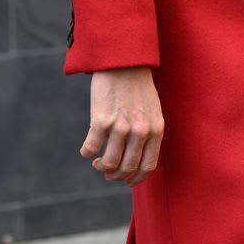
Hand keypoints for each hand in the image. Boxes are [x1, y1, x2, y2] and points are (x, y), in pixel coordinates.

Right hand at [81, 67, 163, 186]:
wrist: (124, 62)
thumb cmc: (137, 86)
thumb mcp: (152, 111)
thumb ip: (148, 133)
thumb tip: (136, 159)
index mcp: (156, 129)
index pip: (148, 166)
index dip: (136, 178)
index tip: (127, 180)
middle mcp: (140, 131)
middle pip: (127, 169)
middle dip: (116, 176)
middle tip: (109, 172)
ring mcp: (120, 127)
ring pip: (109, 163)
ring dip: (102, 167)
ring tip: (99, 162)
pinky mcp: (101, 121)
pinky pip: (91, 149)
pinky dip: (87, 153)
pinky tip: (88, 149)